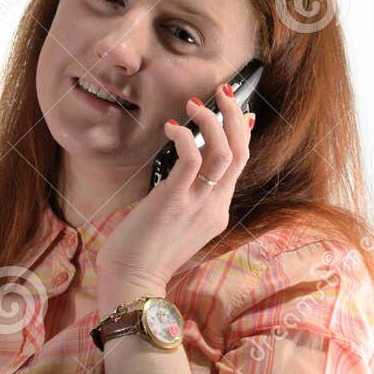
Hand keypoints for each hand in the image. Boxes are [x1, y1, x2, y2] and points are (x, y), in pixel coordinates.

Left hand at [96, 83, 254, 308]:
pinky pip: (192, 159)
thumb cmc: (142, 255)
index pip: (240, 165)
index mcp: (216, 212)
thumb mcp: (175, 225)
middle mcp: (214, 207)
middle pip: (240, 152)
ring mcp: (197, 205)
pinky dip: (184, 137)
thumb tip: (180, 173)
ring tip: (194, 103)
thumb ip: (185, 199)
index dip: (242, 133)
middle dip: (235, 116)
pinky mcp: (174, 202)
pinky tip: (170, 127)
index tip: (239, 111)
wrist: (131, 282)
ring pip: (224, 152)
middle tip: (223, 91)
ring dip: (213, 120)